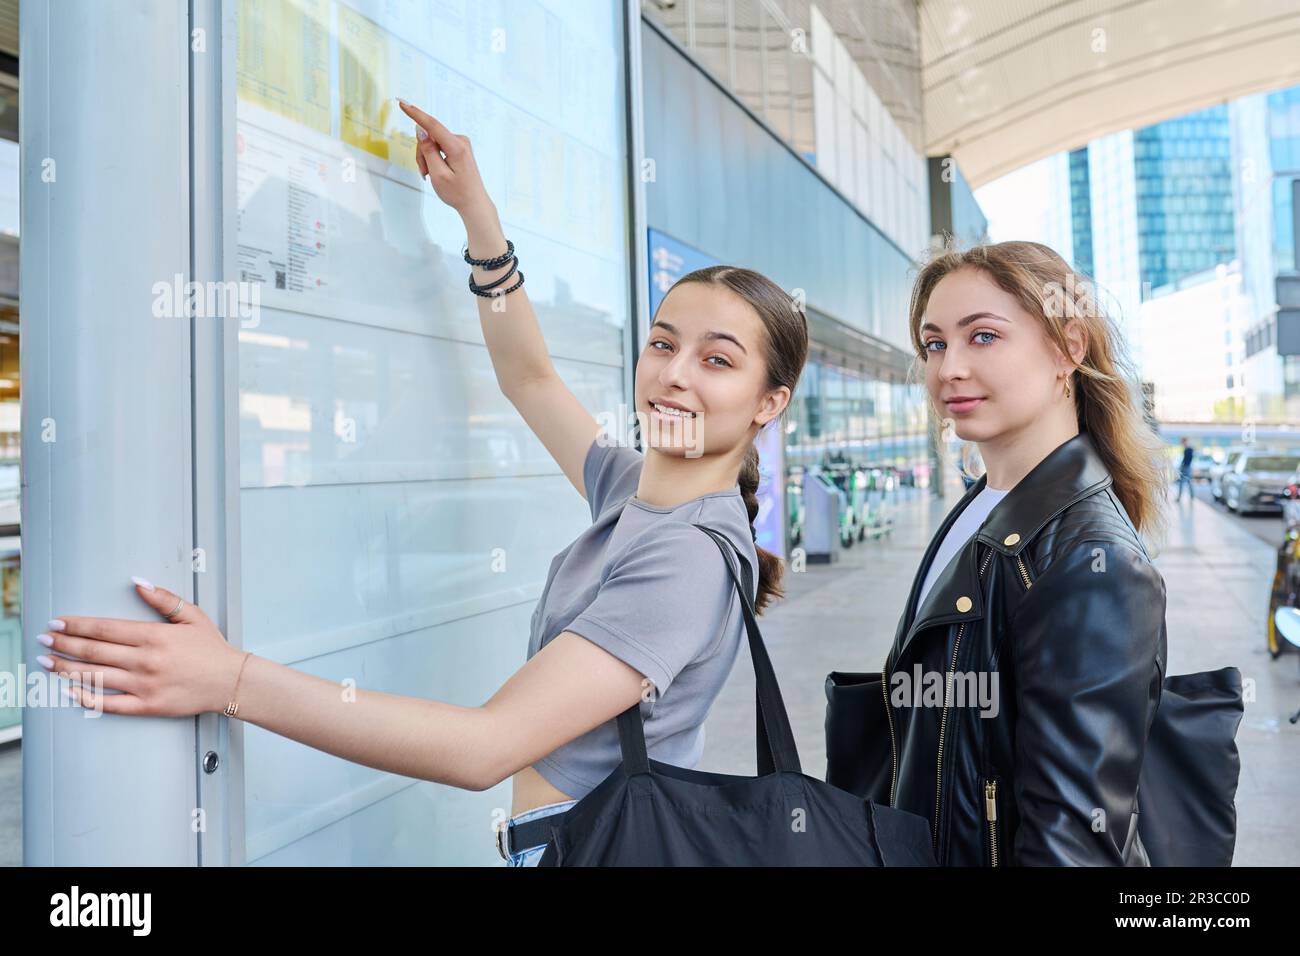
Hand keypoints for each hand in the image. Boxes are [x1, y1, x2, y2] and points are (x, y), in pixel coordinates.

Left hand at [37, 579, 245, 716]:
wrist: (231, 681)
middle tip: (43, 639)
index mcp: (154, 636)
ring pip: (96, 676)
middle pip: (94, 651)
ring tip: (47, 663)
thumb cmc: (212, 649)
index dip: (77, 625)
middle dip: (64, 644)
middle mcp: (145, 660)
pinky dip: (88, 698)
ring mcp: (144, 685)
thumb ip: (163, 598)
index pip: (105, 629)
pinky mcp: (148, 706)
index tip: (58, 622)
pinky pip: (111, 704)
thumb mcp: (192, 615)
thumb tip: (137, 582)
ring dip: (67, 668)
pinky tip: (72, 690)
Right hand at [397, 99, 494, 222]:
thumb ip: (428, 151)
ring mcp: (460, 143)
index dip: (415, 114)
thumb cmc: (458, 193)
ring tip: (430, 174)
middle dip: (422, 153)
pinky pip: (438, 146)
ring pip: (432, 142)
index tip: (402, 102)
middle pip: (429, 137)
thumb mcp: (438, 174)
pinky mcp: (458, 147)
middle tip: (424, 173)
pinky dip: (433, 158)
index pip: (432, 125)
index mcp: (457, 147)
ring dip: (426, 157)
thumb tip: (421, 130)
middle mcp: (460, 141)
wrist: (474, 203)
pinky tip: (435, 170)